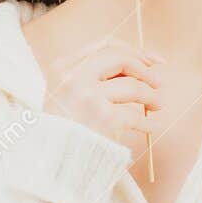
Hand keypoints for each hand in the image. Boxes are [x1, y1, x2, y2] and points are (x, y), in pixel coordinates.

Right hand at [39, 39, 163, 154]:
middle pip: (121, 59)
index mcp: (63, 66)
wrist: (43, 157)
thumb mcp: (63, 92)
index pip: (105, 44)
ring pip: (133, 86)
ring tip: (158, 105)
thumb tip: (138, 65)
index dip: (133, 50)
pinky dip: (146, 122)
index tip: (151, 60)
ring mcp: (88, 96)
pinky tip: (149, 127)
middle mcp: (74, 76)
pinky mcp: (101, 118)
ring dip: (151, 96)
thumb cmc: (56, 127)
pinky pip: (134, 115)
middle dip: (146, 70)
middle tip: (158, 83)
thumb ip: (92, 76)